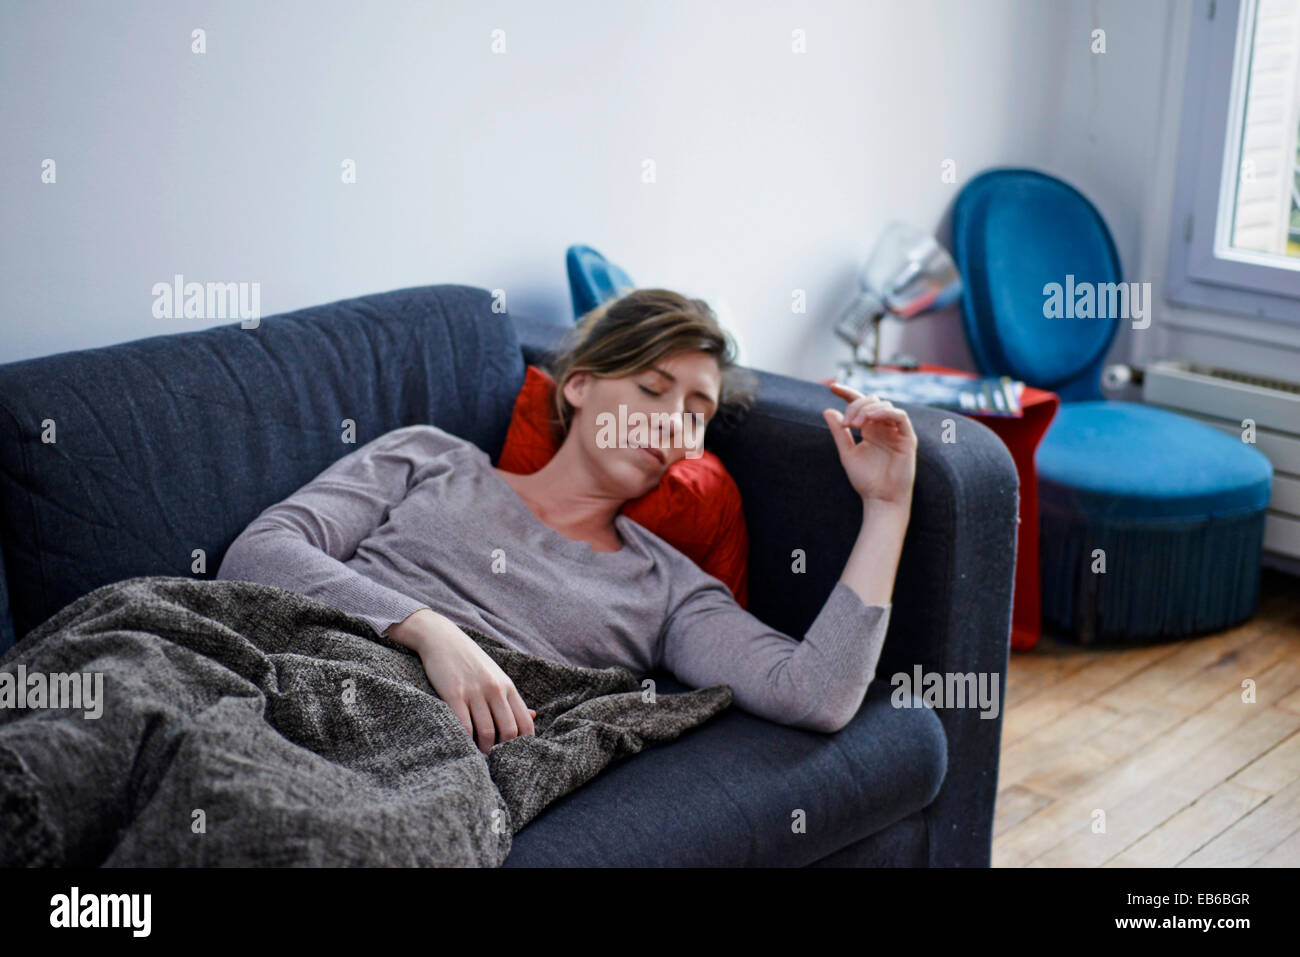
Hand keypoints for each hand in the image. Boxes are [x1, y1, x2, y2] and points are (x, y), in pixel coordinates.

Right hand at [388, 608, 535, 753]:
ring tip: (480, 755)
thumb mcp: (497, 676)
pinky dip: (465, 740)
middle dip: (503, 751)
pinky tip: (464, 745)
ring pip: (486, 732)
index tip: (515, 755)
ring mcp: (474, 691)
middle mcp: (495, 689)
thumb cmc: (471, 661)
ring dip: (484, 749)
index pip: (525, 722)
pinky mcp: (453, 694)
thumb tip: (534, 717)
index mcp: (508, 686)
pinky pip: (464, 725)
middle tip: (495, 760)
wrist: (442, 638)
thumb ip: (513, 698)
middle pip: (508, 731)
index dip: (523, 744)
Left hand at [822, 383, 917, 506]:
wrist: (881, 499)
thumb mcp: (847, 453)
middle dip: (855, 406)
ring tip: (855, 424)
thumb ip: (839, 433)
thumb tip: (827, 410)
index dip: (847, 392)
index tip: (831, 387)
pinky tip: (870, 419)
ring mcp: (896, 431)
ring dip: (867, 410)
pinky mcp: (908, 438)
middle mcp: (884, 427)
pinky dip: (884, 412)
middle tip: (847, 424)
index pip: (860, 403)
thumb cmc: (866, 480)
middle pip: (870, 401)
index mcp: (870, 429)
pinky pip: (899, 416)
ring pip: (884, 405)